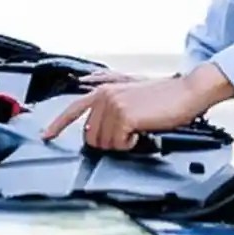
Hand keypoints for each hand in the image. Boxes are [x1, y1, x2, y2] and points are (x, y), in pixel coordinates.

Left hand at [41, 64, 233, 149]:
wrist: (186, 92)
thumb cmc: (165, 97)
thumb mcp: (132, 95)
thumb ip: (111, 106)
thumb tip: (97, 126)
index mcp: (104, 90)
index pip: (74, 108)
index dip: (58, 125)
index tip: (46, 136)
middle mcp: (104, 95)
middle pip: (90, 136)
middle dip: (108, 142)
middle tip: (129, 133)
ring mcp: (113, 105)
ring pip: (103, 143)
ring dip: (121, 143)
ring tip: (138, 129)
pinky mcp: (124, 116)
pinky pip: (118, 144)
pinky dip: (131, 144)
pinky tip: (142, 131)